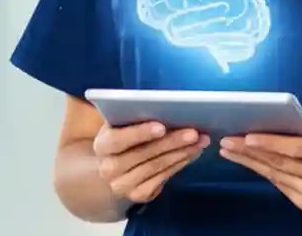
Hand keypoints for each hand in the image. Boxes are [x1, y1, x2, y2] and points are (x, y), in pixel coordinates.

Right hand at [92, 121, 210, 204]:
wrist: (114, 166)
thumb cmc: (123, 135)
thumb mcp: (121, 124)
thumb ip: (135, 117)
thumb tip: (165, 107)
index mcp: (101, 145)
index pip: (117, 140)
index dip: (139, 133)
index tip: (162, 126)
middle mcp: (108, 169)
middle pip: (143, 155)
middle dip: (171, 142)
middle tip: (194, 132)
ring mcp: (123, 185)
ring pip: (156, 167)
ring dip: (181, 153)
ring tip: (200, 141)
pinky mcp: (138, 195)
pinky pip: (163, 178)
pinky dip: (180, 164)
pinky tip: (192, 153)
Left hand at [219, 125, 301, 213]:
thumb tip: (274, 123)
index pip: (296, 149)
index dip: (270, 143)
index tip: (246, 136)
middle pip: (281, 164)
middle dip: (250, 152)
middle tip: (227, 142)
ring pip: (277, 176)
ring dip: (250, 163)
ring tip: (230, 152)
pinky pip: (281, 186)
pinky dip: (264, 172)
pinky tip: (249, 162)